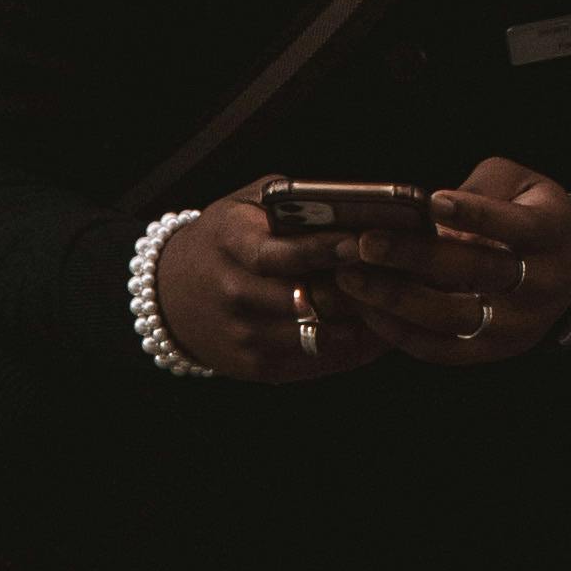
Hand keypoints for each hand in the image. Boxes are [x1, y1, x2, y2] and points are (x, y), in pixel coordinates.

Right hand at [148, 192, 376, 390]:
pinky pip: (320, 362)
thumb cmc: (225, 238)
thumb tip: (352, 208)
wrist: (171, 293)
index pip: (284, 254)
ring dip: (364, 321)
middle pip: (311, 299)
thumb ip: (292, 203)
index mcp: (231, 244)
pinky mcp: (258, 367)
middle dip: (358, 288)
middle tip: (399, 274)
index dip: (326, 249)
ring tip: (398, 301)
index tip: (363, 241)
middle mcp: (235, 294)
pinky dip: (354, 347)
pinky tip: (379, 329)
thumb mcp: (246, 204)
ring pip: (323, 335)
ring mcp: (245, 336)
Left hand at [318, 156, 570, 370]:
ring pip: (451, 315)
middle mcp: (538, 284)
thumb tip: (421, 206)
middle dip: (415, 256)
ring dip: (396, 298)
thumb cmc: (532, 216)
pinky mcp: (491, 351)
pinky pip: (440, 347)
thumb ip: (478, 190)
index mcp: (549, 234)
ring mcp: (515, 324)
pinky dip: (400, 331)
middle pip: (475, 271)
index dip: (474, 214)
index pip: (513, 225)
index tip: (432, 202)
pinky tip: (367, 308)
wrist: (570, 274)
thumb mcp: (520, 186)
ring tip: (352, 278)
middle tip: (366, 243)